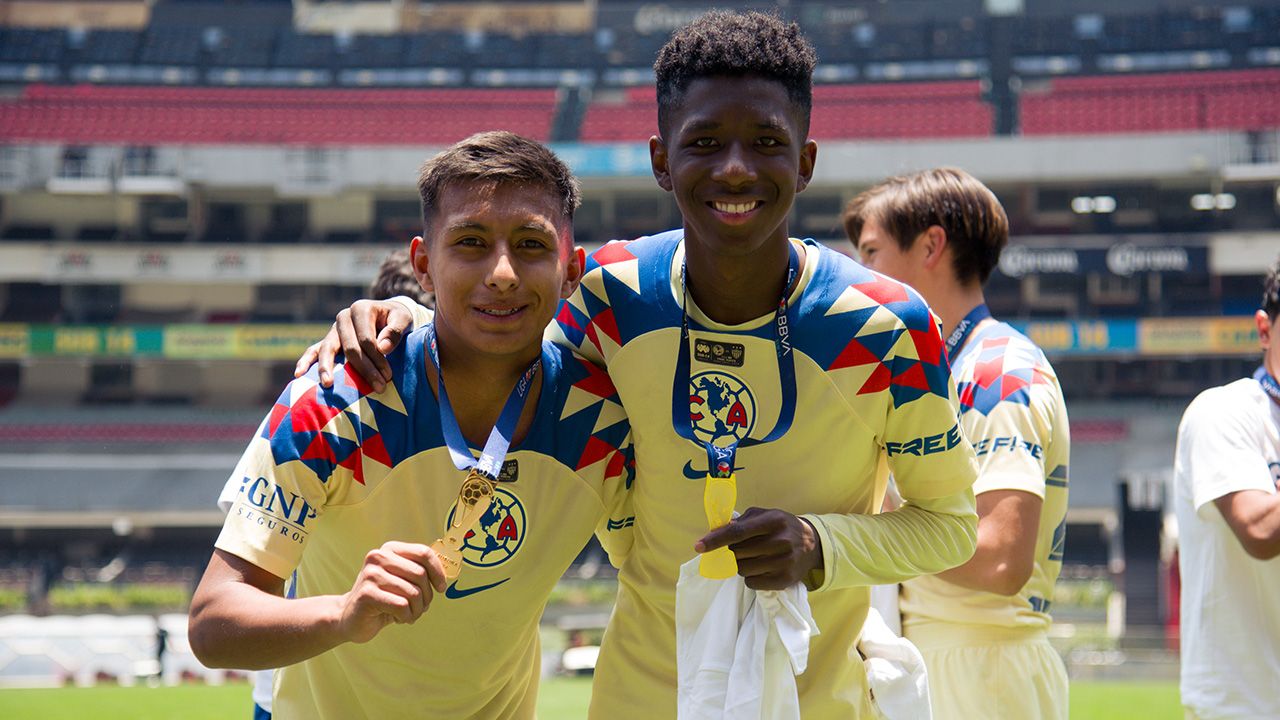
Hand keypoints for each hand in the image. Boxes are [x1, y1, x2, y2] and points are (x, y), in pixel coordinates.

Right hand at [294, 299, 412, 389]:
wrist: (388, 316)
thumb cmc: (397, 319)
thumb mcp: (404, 320)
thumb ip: (395, 331)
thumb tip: (382, 348)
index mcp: (361, 309)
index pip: (366, 339)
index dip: (378, 359)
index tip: (389, 376)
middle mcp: (343, 317)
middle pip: (349, 348)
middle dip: (364, 369)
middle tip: (379, 387)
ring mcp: (334, 330)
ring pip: (327, 349)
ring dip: (328, 368)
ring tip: (328, 384)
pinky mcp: (328, 340)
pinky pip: (313, 350)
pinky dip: (306, 361)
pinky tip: (299, 374)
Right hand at [339, 541, 447, 643]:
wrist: (349, 618)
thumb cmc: (383, 599)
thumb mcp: (402, 581)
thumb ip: (420, 572)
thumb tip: (447, 574)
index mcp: (390, 549)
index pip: (423, 553)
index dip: (438, 571)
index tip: (441, 588)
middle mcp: (378, 557)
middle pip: (421, 575)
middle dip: (427, 596)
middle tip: (420, 608)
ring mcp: (370, 575)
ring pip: (413, 593)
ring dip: (416, 610)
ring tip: (408, 615)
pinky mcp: (367, 594)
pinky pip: (401, 606)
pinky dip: (405, 617)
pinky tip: (396, 618)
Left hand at [695, 507, 822, 590]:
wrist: (813, 545)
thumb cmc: (782, 527)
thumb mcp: (766, 515)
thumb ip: (741, 521)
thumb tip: (715, 533)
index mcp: (773, 521)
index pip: (737, 532)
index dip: (716, 540)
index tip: (698, 546)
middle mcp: (780, 541)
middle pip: (737, 553)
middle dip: (731, 551)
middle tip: (739, 548)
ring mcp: (784, 562)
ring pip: (742, 569)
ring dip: (740, 565)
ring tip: (752, 558)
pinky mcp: (785, 580)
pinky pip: (751, 582)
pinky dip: (749, 577)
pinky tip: (760, 568)